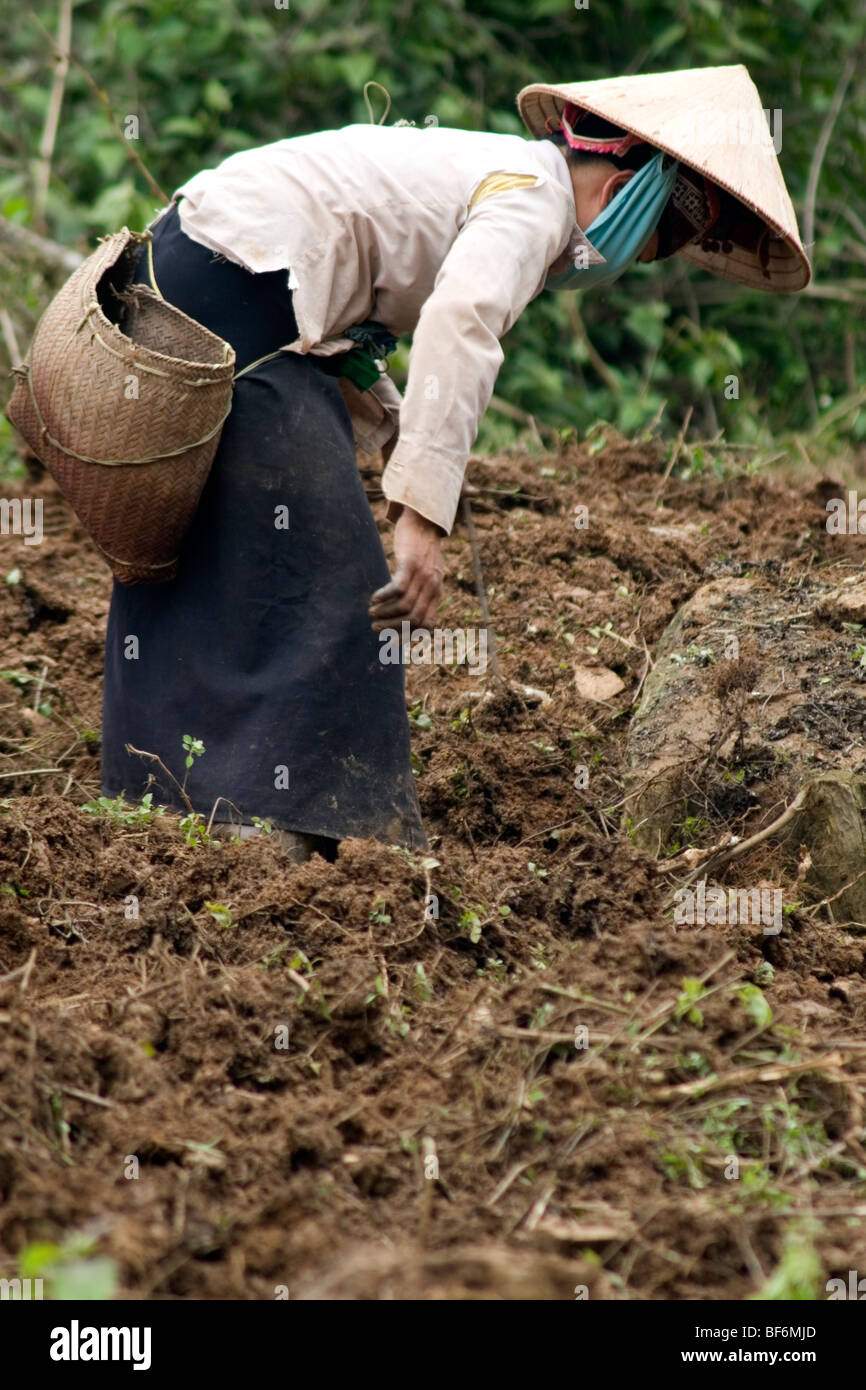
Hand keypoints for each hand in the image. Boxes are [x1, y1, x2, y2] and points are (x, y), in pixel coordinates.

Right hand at [369, 506, 444, 631]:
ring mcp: (423, 574)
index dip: (407, 636)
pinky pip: (397, 588)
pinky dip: (384, 597)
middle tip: (375, 627)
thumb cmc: (421, 549)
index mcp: (437, 592)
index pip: (426, 625)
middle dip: (392, 628)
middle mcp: (433, 586)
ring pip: (404, 606)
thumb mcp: (428, 572)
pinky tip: (374, 598)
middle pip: (413, 619)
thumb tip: (408, 613)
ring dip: (385, 614)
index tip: (390, 639)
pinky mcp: (410, 562)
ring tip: (371, 612)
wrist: (425, 520)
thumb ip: (423, 591)